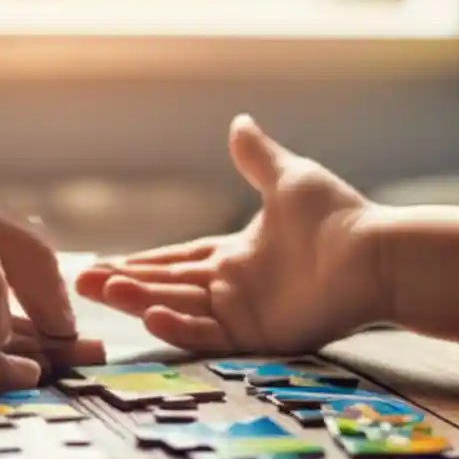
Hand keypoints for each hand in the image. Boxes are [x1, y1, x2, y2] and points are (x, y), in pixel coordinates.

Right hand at [75, 115, 384, 352]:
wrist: (377, 252)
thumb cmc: (338, 216)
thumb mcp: (288, 179)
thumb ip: (256, 158)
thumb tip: (238, 121)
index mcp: (233, 256)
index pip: (174, 259)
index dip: (138, 262)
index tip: (101, 263)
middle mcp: (231, 287)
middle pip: (165, 285)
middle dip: (123, 283)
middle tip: (81, 283)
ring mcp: (242, 315)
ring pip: (178, 308)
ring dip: (139, 301)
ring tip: (102, 291)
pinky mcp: (257, 337)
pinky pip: (209, 334)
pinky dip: (178, 326)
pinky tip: (148, 315)